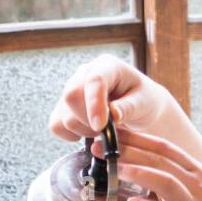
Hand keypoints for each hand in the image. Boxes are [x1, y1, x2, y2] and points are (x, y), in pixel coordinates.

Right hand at [48, 54, 180, 142]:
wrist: (138, 107)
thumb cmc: (143, 100)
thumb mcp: (145, 102)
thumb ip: (129, 107)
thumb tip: (113, 114)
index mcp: (108, 65)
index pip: (94, 80)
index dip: (94, 104)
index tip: (101, 126)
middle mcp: (85, 73)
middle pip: (71, 95)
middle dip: (88, 119)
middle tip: (107, 129)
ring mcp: (72, 89)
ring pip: (64, 114)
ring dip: (84, 129)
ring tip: (104, 129)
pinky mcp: (63, 106)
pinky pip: (56, 125)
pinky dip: (71, 135)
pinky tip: (89, 131)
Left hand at [100, 129, 201, 200]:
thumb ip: (178, 182)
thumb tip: (146, 173)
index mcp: (200, 174)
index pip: (166, 149)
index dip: (138, 139)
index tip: (114, 134)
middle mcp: (200, 188)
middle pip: (162, 162)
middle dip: (130, 151)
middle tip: (101, 147)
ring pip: (167, 183)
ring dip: (139, 173)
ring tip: (116, 169)